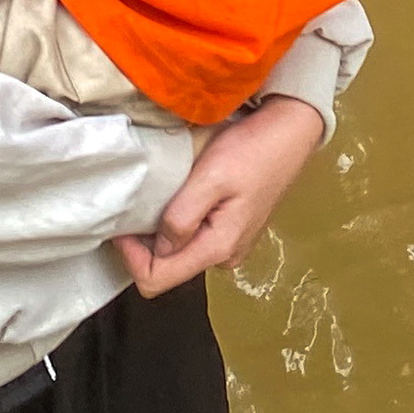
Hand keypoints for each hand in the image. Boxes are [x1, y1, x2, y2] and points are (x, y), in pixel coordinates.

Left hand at [116, 96, 322, 295]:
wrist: (290, 132)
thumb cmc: (252, 150)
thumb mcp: (210, 177)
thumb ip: (181, 217)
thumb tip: (160, 246)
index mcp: (217, 248)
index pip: (155, 280)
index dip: (131, 256)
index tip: (123, 224)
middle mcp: (224, 256)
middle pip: (166, 269)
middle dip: (143, 245)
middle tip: (136, 207)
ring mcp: (229, 245)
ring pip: (178, 254)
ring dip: (160, 233)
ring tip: (158, 197)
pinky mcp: (231, 230)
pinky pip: (192, 239)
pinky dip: (177, 223)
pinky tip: (179, 196)